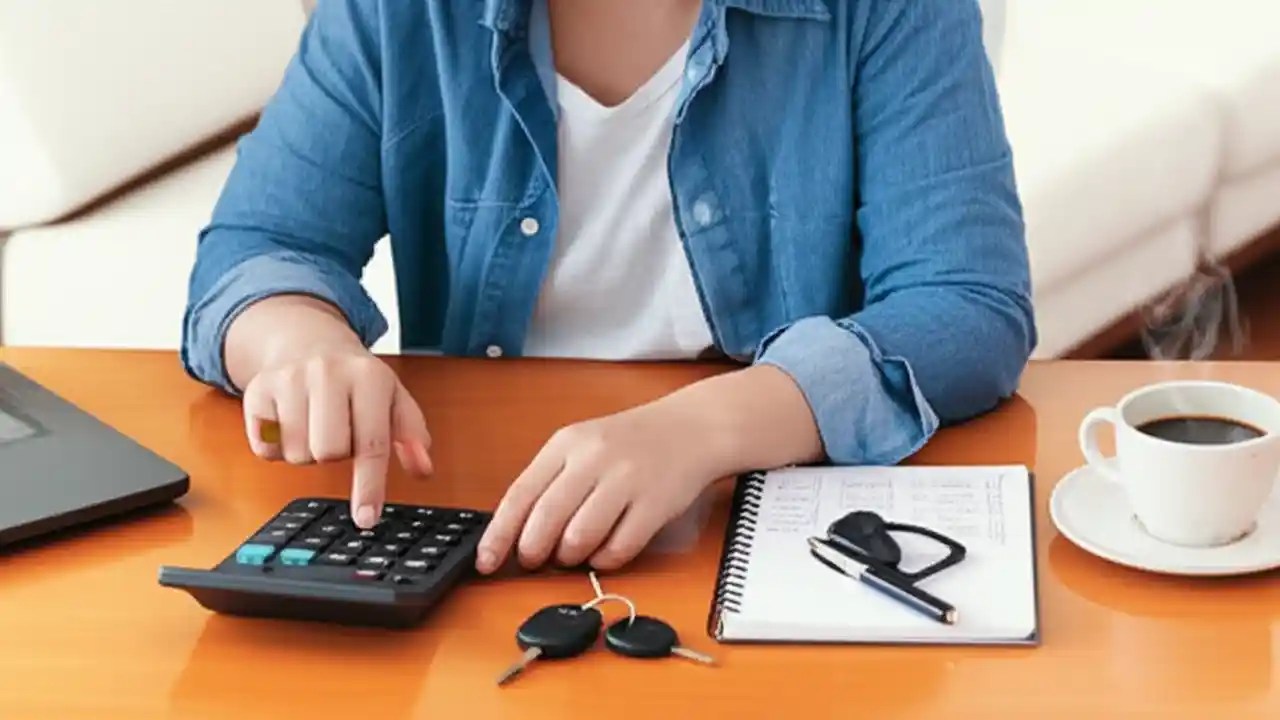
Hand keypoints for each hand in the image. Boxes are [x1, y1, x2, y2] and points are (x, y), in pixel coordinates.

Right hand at [241, 346, 433, 527]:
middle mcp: (327, 372)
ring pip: (297, 454)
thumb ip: (411, 434)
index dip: (369, 485)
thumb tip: (423, 469)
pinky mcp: (256, 390)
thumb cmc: (357, 379)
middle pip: (329, 452)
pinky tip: (290, 423)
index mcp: (369, 376)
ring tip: (316, 424)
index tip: (366, 518)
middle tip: (340, 432)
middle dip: (336, 455)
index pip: (372, 443)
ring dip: (308, 451)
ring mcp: (288, 379)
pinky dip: (278, 448)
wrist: (308, 340)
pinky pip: (265, 449)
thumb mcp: (393, 397)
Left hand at [475, 364, 824, 573]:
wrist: (692, 427)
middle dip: (533, 551)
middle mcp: (594, 458)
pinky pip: (619, 548)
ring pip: (579, 538)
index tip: (486, 561)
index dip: (499, 534)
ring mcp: (627, 480)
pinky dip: (605, 560)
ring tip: (572, 554)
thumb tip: (514, 532)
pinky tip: (605, 553)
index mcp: (567, 443)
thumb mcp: (582, 445)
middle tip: (534, 561)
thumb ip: (550, 482)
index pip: (520, 494)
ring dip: (569, 557)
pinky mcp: (656, 504)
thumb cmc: (631, 443)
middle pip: (546, 520)